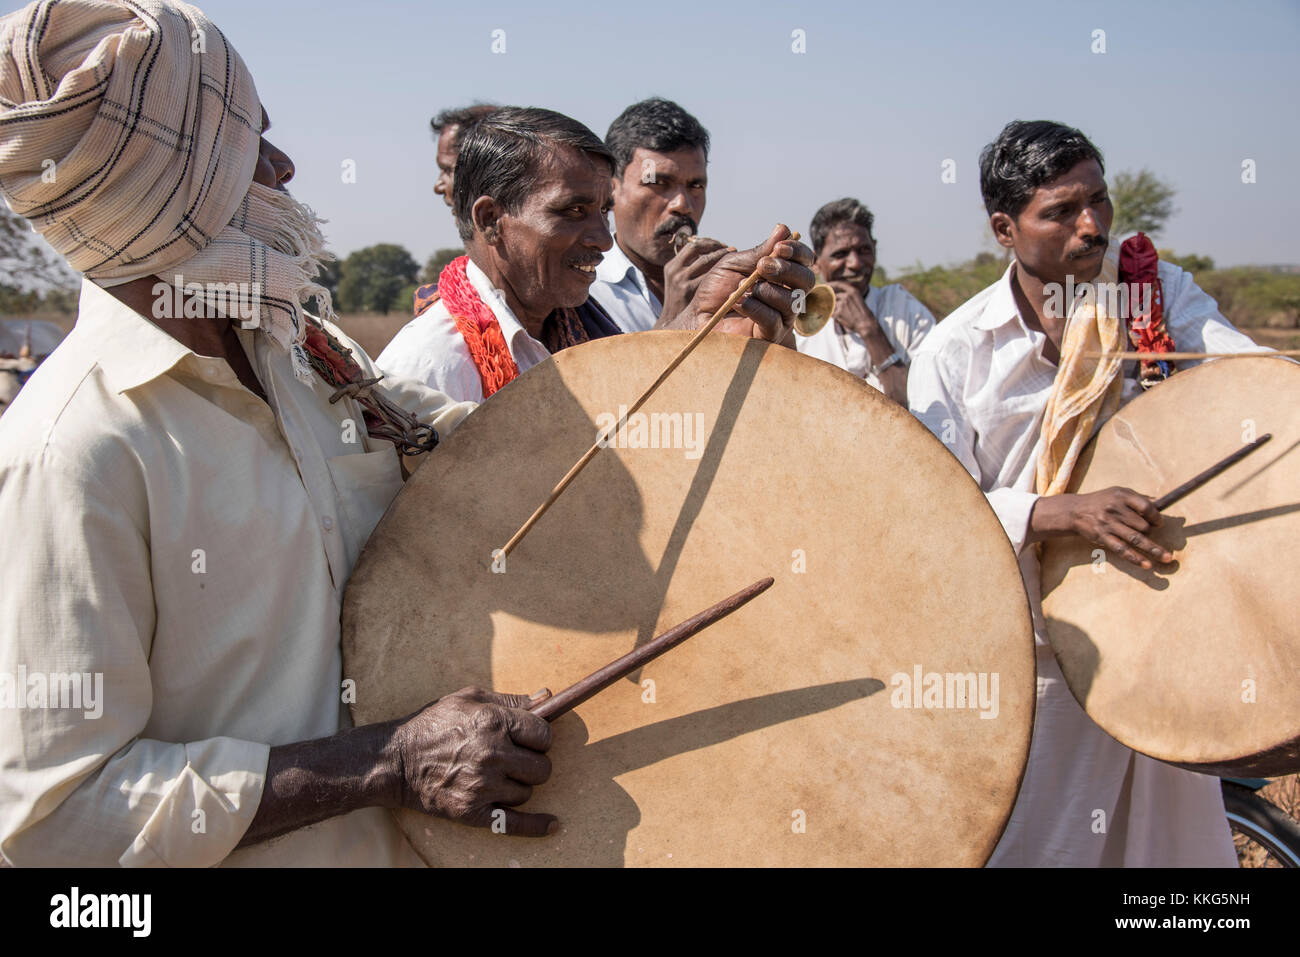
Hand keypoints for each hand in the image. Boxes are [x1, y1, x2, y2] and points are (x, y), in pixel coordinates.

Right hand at [390, 686, 555, 836]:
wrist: (396, 760)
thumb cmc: (433, 724)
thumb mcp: (469, 699)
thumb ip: (511, 699)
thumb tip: (548, 696)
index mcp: (493, 722)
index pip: (544, 734)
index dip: (540, 737)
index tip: (530, 739)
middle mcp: (491, 754)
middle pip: (542, 767)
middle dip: (533, 763)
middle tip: (515, 760)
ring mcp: (483, 786)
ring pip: (527, 792)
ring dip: (518, 786)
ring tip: (496, 776)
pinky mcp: (472, 812)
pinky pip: (515, 823)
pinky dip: (536, 826)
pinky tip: (552, 825)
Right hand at [660, 236, 731, 323]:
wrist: (670, 324)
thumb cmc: (682, 300)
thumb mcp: (679, 280)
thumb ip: (691, 267)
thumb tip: (713, 251)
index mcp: (672, 266)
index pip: (693, 245)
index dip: (710, 242)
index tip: (723, 245)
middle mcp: (676, 272)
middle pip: (700, 249)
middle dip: (718, 247)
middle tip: (732, 249)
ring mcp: (682, 282)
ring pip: (706, 261)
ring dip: (722, 257)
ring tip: (733, 257)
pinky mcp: (690, 292)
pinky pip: (710, 276)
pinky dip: (721, 271)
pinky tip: (730, 272)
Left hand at [673, 224, 815, 341]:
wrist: (697, 317)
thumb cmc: (716, 290)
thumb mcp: (735, 264)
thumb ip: (760, 251)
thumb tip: (785, 229)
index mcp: (781, 276)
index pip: (804, 261)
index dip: (797, 251)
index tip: (780, 247)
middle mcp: (787, 296)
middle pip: (807, 281)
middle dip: (787, 270)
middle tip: (762, 266)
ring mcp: (781, 318)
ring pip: (792, 302)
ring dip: (765, 290)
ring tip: (740, 288)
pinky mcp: (769, 336)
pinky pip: (774, 321)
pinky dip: (755, 308)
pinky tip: (738, 302)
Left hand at [827, 281, 885, 344]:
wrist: (866, 324)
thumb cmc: (862, 313)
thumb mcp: (858, 299)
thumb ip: (847, 295)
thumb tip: (834, 294)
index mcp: (853, 291)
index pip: (838, 284)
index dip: (830, 284)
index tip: (824, 285)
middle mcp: (847, 296)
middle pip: (833, 295)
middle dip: (831, 300)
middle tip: (832, 305)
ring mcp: (842, 304)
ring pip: (831, 304)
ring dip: (833, 309)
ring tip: (842, 314)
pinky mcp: (838, 313)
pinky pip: (831, 313)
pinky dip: (833, 315)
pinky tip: (841, 318)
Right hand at [1032, 487, 1173, 568]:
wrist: (1074, 511)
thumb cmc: (1101, 501)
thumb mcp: (1117, 492)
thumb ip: (1137, 498)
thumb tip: (1159, 504)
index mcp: (1122, 496)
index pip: (1146, 507)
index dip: (1156, 517)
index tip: (1159, 523)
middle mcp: (1115, 509)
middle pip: (1142, 524)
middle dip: (1150, 531)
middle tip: (1150, 533)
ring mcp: (1109, 524)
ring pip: (1136, 539)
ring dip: (1154, 550)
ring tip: (1168, 558)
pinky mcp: (1103, 537)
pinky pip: (1122, 549)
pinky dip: (1136, 558)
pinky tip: (1147, 565)